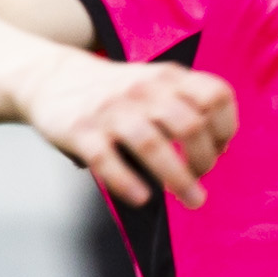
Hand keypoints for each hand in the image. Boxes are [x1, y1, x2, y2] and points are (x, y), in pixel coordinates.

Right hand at [24, 47, 236, 206]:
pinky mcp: (81, 132)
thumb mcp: (156, 83)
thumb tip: (221, 149)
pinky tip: (143, 197)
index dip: (225, 126)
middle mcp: (143, 91)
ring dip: (178, 177)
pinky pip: (107, 160)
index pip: (216, 95)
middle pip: (190, 125)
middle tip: (200, 177)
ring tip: (192, 199)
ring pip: (152, 144)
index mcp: (168, 78)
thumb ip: (189, 106)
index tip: (219, 148)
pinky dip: (127, 182)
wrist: (51, 77)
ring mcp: (111, 111)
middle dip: (204, 159)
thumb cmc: (117, 91)